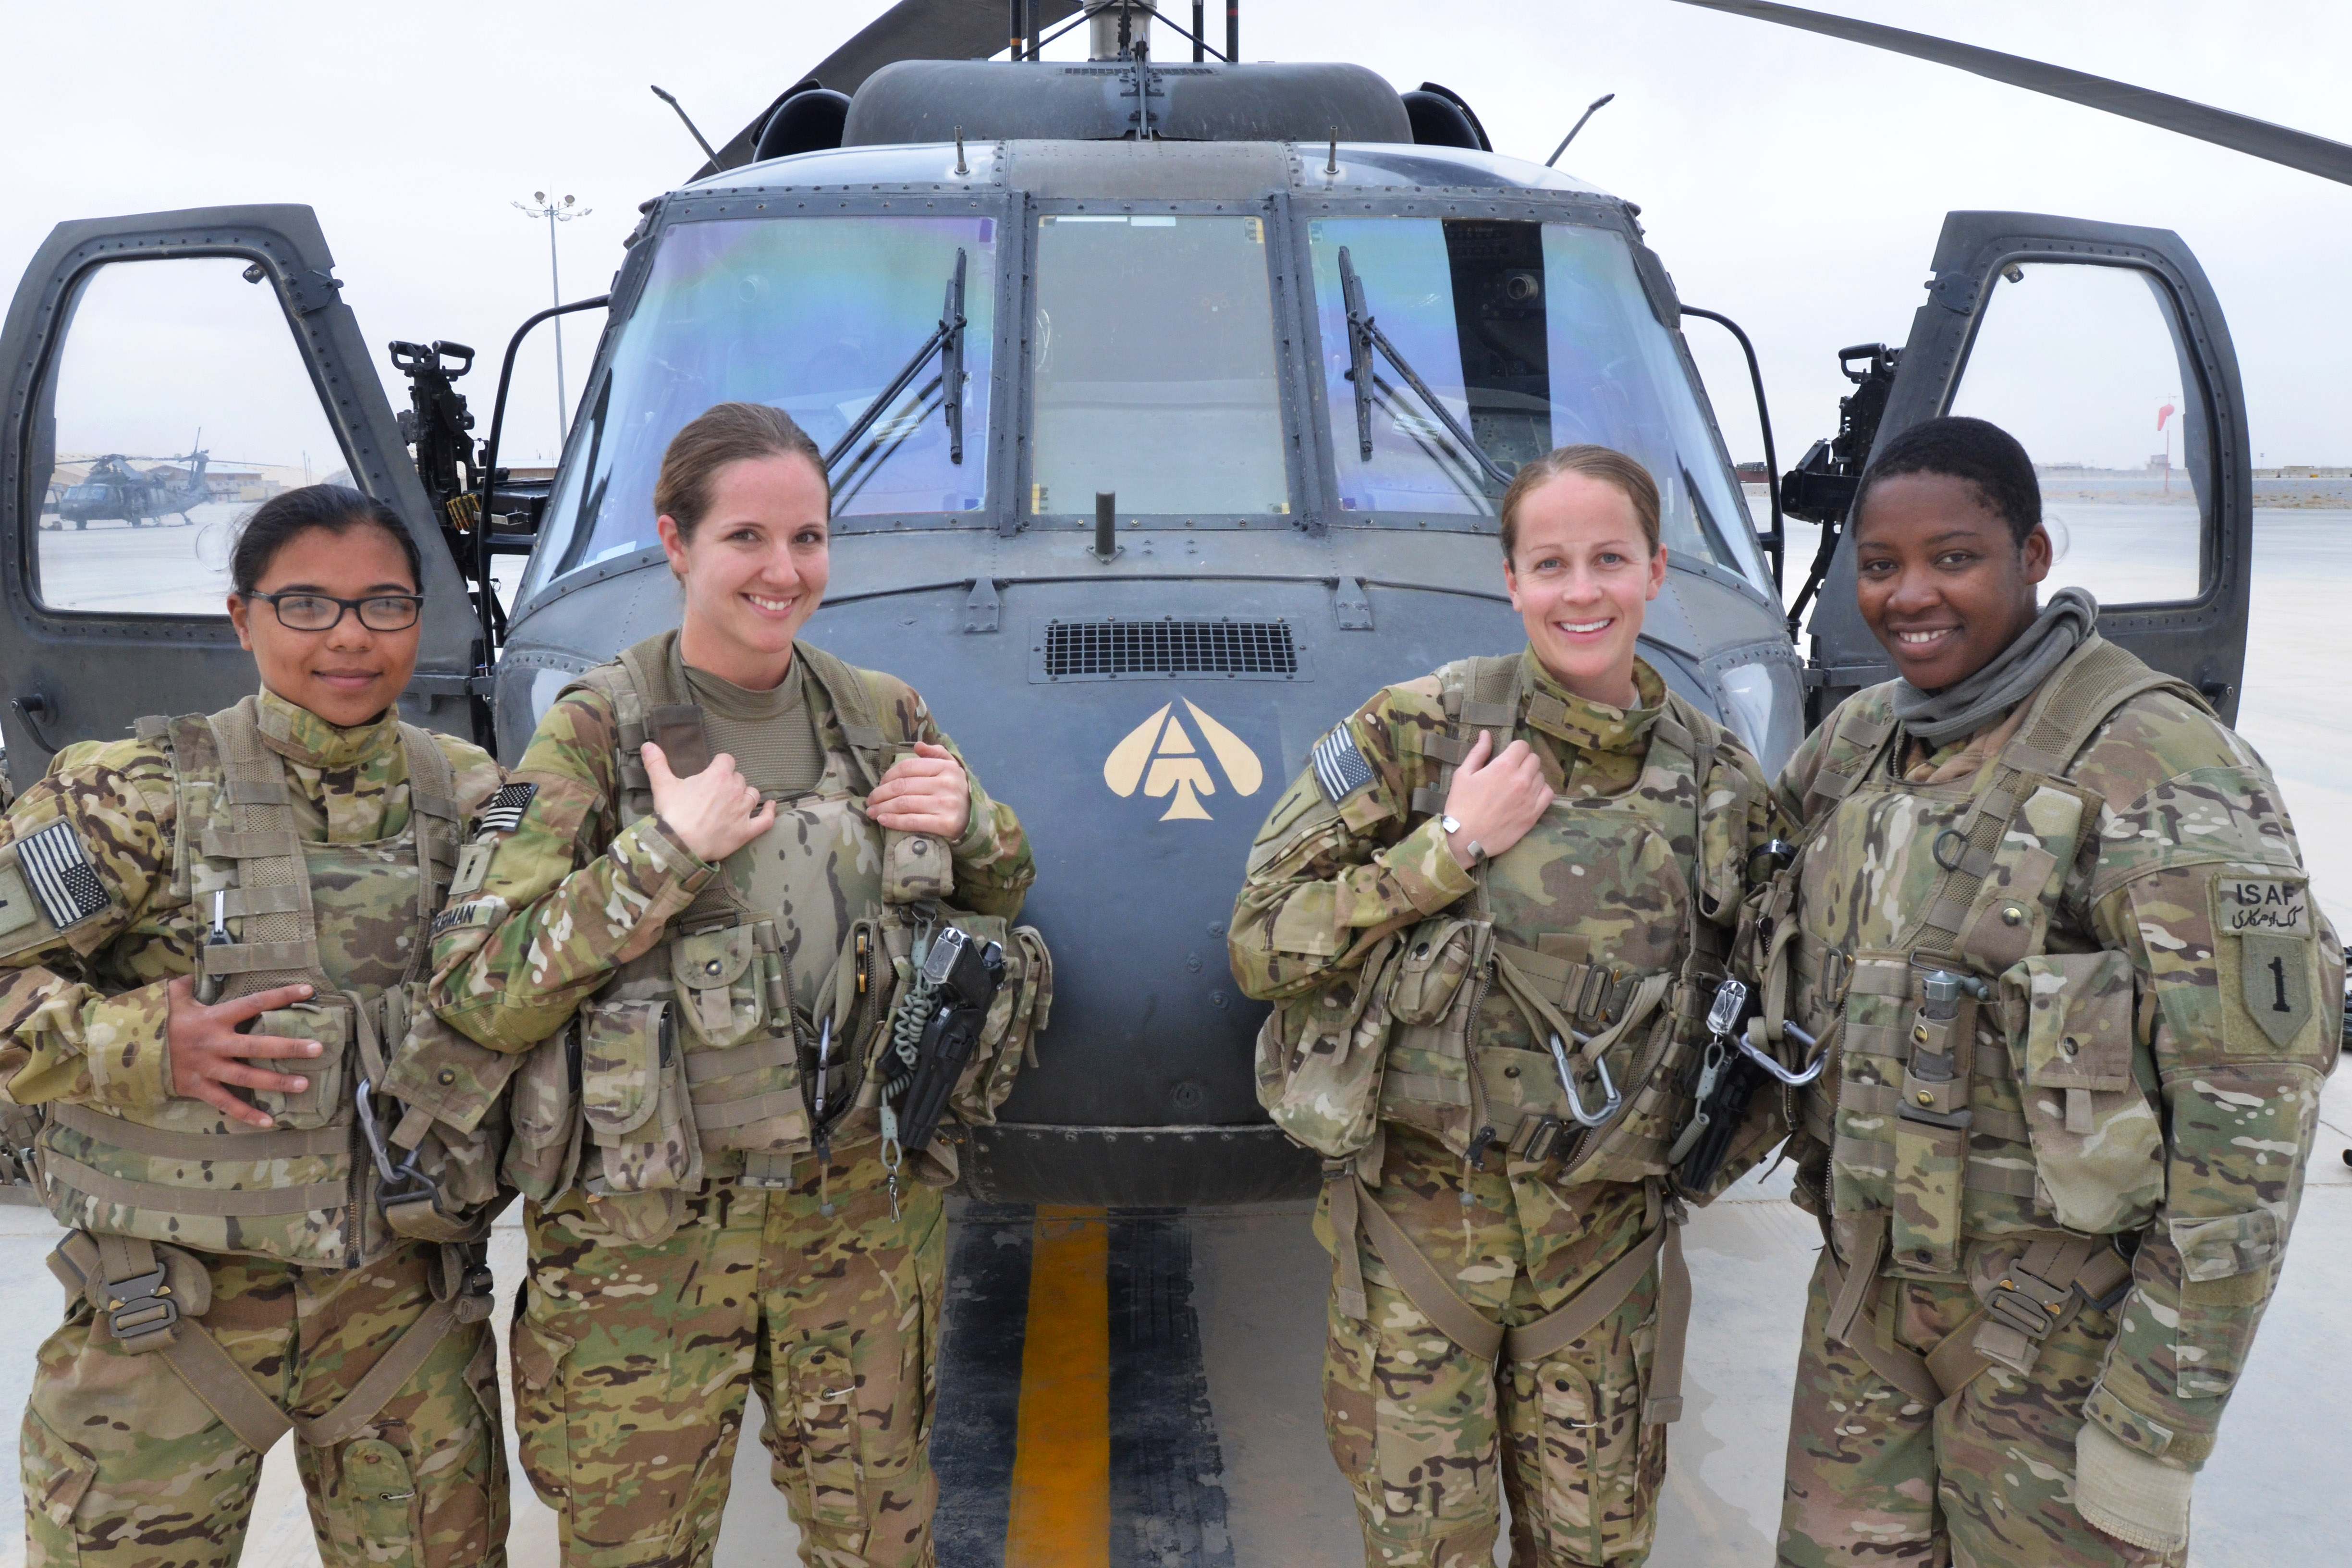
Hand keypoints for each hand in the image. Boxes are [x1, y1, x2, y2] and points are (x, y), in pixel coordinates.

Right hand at [165, 976, 321, 1128]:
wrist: (123, 1050)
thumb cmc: (156, 1022)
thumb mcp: (171, 997)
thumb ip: (189, 984)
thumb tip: (199, 969)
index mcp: (212, 1018)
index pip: (253, 1003)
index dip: (280, 995)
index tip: (308, 989)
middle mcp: (213, 1044)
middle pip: (256, 1046)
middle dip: (287, 1047)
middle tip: (317, 1048)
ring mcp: (206, 1068)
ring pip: (246, 1076)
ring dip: (276, 1082)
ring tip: (303, 1085)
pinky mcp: (197, 1088)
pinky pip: (225, 1104)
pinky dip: (246, 1114)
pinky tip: (269, 1121)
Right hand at [645, 741, 773, 862]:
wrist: (679, 845)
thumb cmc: (672, 814)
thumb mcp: (662, 785)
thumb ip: (656, 763)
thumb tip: (647, 744)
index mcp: (717, 776)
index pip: (727, 760)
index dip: (720, 765)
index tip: (714, 770)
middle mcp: (735, 790)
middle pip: (739, 778)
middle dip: (730, 782)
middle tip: (717, 792)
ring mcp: (743, 811)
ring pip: (753, 795)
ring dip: (746, 795)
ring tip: (736, 800)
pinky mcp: (747, 831)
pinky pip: (766, 819)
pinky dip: (770, 812)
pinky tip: (771, 807)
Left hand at [866, 742, 970, 838]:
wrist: (974, 820)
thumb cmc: (956, 792)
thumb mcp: (951, 768)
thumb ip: (936, 753)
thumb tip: (918, 745)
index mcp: (946, 767)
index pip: (908, 767)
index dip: (888, 776)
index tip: (879, 784)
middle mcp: (947, 784)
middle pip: (903, 786)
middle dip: (881, 794)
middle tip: (870, 800)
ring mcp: (946, 804)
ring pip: (904, 804)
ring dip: (882, 808)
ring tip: (871, 812)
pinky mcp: (945, 824)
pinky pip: (912, 821)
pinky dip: (894, 821)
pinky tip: (882, 820)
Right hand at [1439, 730, 1550, 866]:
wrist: (1465, 839)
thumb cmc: (1461, 805)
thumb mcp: (1463, 774)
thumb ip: (1478, 752)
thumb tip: (1486, 734)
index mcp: (1504, 766)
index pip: (1522, 746)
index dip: (1514, 749)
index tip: (1507, 756)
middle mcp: (1521, 779)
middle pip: (1534, 759)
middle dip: (1523, 761)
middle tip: (1511, 771)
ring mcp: (1530, 797)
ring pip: (1541, 776)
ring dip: (1532, 776)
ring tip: (1518, 785)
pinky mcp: (1534, 814)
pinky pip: (1548, 794)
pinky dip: (1541, 791)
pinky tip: (1529, 795)